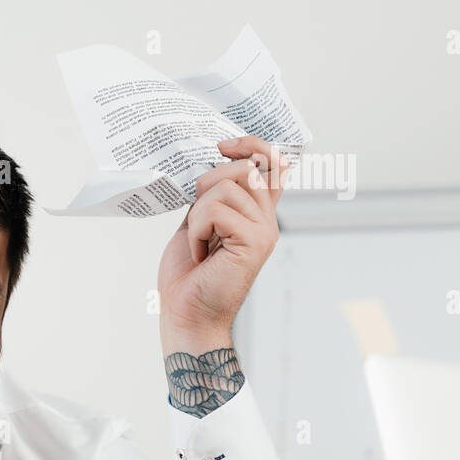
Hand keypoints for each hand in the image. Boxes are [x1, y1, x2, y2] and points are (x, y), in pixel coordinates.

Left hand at [156, 135, 288, 348]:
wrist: (186, 314)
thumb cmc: (188, 275)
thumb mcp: (196, 224)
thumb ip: (209, 197)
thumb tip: (209, 165)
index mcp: (255, 213)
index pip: (273, 164)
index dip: (253, 145)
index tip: (223, 146)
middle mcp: (266, 219)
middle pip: (245, 168)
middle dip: (208, 182)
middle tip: (196, 218)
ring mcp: (264, 230)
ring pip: (226, 188)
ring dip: (198, 215)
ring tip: (198, 243)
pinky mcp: (255, 242)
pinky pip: (216, 212)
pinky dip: (196, 231)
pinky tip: (200, 253)